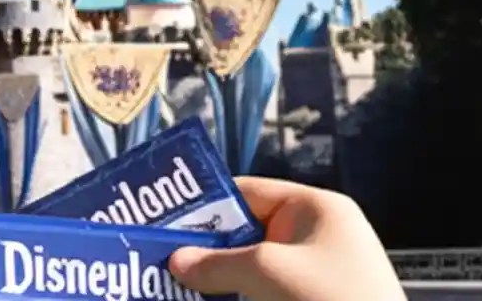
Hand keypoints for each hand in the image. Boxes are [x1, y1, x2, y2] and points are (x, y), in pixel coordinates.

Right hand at [170, 176, 404, 300]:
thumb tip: (176, 262)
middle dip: (206, 246)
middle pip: (246, 231)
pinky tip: (208, 299)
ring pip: (252, 267)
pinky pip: (264, 292)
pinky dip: (238, 294)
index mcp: (316, 209)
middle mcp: (317, 236)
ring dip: (218, 277)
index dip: (204, 204)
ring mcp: (317, 274)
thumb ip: (216, 263)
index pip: (247, 192)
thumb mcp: (268, 274)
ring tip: (177, 283)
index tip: (165, 221)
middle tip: (163, 255)